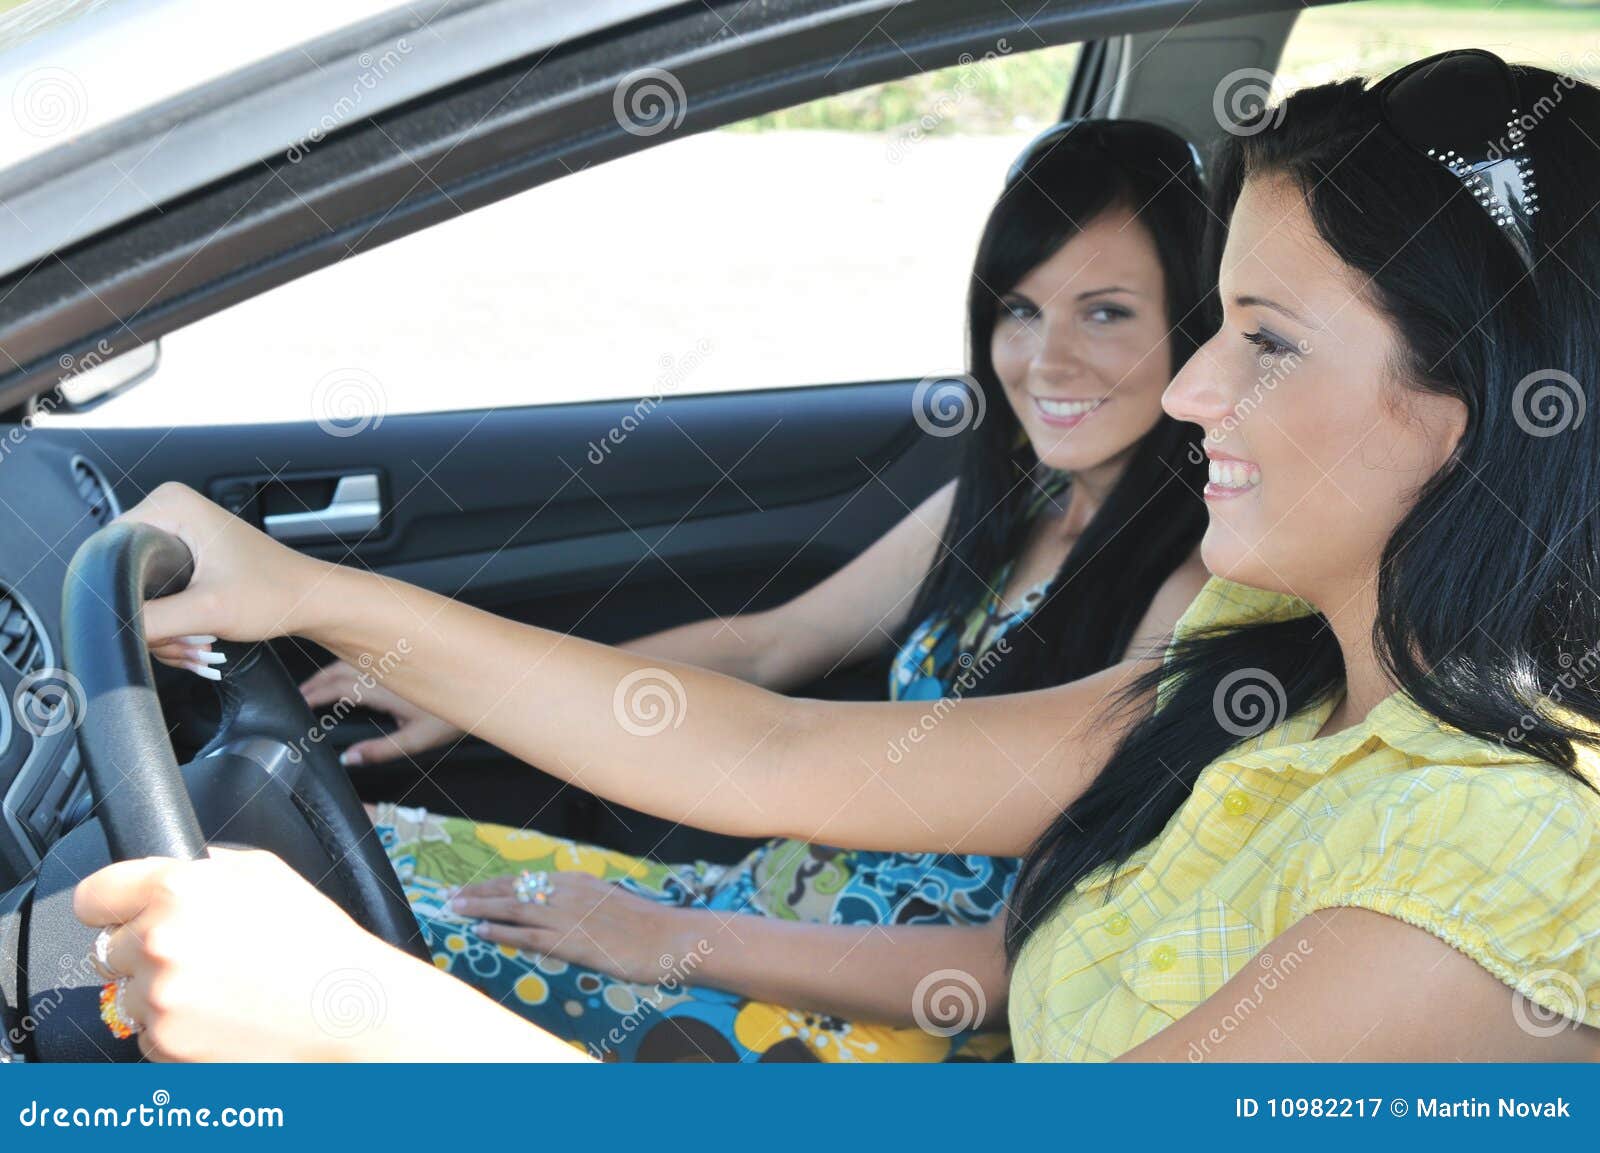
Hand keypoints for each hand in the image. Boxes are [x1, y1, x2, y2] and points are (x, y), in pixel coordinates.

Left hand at [75, 849, 434, 1060]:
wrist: (343, 1007)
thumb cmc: (315, 939)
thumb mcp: (266, 871)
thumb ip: (206, 866)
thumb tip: (173, 869)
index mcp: (179, 890)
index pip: (93, 894)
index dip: (111, 903)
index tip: (121, 912)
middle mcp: (158, 941)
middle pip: (108, 947)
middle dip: (145, 949)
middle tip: (199, 953)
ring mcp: (158, 997)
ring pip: (128, 992)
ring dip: (161, 991)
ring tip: (219, 987)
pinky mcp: (164, 1042)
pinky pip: (147, 1031)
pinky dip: (175, 1026)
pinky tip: (221, 1014)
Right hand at [116, 482, 328, 661]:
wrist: (313, 601)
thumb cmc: (277, 593)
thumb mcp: (207, 611)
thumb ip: (153, 620)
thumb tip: (109, 628)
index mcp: (171, 504)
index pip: (107, 552)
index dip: (122, 595)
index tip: (156, 621)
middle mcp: (170, 511)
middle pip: (122, 578)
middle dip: (149, 620)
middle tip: (185, 639)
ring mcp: (178, 534)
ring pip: (140, 594)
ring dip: (163, 630)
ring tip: (197, 643)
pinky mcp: (187, 556)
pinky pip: (158, 596)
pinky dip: (173, 625)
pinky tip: (196, 639)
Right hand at [300, 661, 463, 764]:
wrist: (482, 681)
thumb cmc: (453, 713)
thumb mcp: (416, 739)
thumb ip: (380, 751)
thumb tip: (350, 759)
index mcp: (381, 688)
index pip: (338, 689)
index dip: (315, 695)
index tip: (298, 703)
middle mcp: (382, 668)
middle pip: (337, 670)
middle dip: (315, 682)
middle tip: (298, 694)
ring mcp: (390, 658)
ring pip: (349, 659)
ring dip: (328, 670)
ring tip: (315, 683)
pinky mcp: (400, 653)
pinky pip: (364, 653)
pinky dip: (347, 662)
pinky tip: (347, 670)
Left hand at [449, 872, 705, 985]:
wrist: (667, 938)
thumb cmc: (644, 925)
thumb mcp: (608, 901)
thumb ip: (581, 902)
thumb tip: (557, 906)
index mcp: (576, 881)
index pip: (526, 879)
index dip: (496, 883)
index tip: (474, 887)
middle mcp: (566, 892)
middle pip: (513, 888)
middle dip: (479, 892)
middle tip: (451, 896)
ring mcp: (566, 916)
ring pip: (513, 907)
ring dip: (480, 907)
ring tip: (455, 909)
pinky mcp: (569, 941)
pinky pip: (526, 935)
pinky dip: (501, 931)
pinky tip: (481, 931)